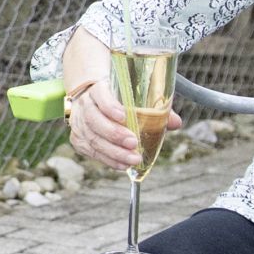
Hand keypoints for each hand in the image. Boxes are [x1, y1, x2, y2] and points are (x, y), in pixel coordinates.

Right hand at [65, 80, 181, 173]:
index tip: (124, 115)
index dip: (110, 106)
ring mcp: (78, 123)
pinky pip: (92, 152)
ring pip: (92, 139)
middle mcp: (84, 105)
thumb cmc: (117, 97)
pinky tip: (123, 164)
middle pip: (94, 120)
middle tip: (134, 143)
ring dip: (113, 152)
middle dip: (114, 134)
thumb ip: (155, 108)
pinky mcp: (78, 139)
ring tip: (133, 159)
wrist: (91, 99)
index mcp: (97, 89)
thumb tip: (176, 123)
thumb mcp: (133, 95)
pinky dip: (108, 160)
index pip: (100, 95)